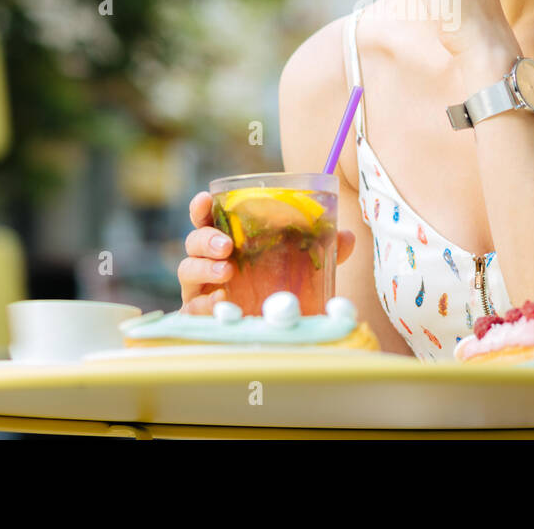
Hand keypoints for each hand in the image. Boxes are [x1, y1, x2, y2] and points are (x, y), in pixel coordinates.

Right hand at [179, 191, 357, 314]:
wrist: (271, 333)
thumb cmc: (278, 289)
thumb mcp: (304, 267)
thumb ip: (323, 250)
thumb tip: (345, 237)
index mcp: (228, 242)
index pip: (207, 218)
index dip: (201, 207)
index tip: (206, 199)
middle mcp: (209, 262)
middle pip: (194, 241)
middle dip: (206, 239)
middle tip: (226, 245)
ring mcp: (201, 289)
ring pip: (187, 270)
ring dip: (204, 267)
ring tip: (227, 272)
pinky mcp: (199, 315)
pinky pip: (191, 307)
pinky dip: (204, 303)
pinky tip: (222, 301)